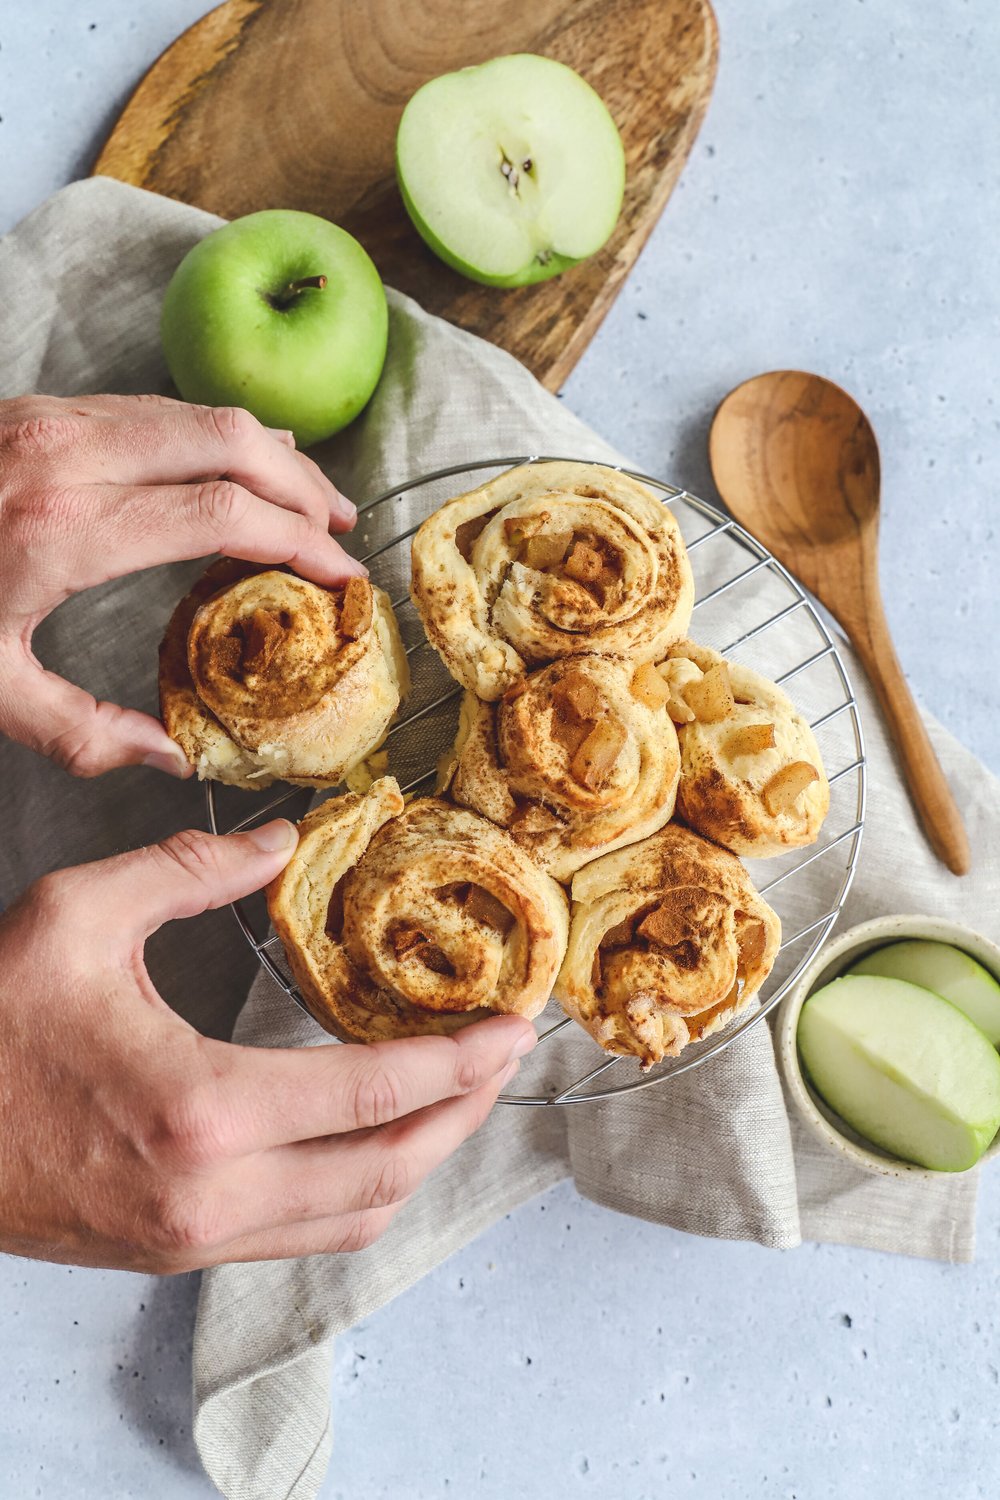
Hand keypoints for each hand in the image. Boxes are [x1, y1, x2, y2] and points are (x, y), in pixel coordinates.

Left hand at [0, 393, 365, 777]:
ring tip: (305, 503)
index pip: (223, 513)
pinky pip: (158, 409)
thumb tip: (169, 758)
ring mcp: (55, 420)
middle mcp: (69, 455)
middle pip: (231, 441)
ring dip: (266, 454)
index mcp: (63, 529)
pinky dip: (214, 438)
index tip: (341, 574)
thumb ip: (82, 731)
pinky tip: (234, 469)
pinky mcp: (42, 409)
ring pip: (199, 413)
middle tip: (340, 531)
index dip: (298, 541)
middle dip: (302, 483)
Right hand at [0, 823, 533, 1271]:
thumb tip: (278, 841)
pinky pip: (304, 1236)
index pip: (376, 1095)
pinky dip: (361, 1190)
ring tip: (457, 1097)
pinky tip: (374, 1142)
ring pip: (353, 1218)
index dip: (459, 1061)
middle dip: (464, 1114)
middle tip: (502, 1058)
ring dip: (421, 1160)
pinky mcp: (175, 1252)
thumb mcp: (75, 916)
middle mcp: (213, 1195)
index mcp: (202, 1108)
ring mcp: (195, 1237)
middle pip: (388, 1171)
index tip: (509, 1029)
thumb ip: (186, 867)